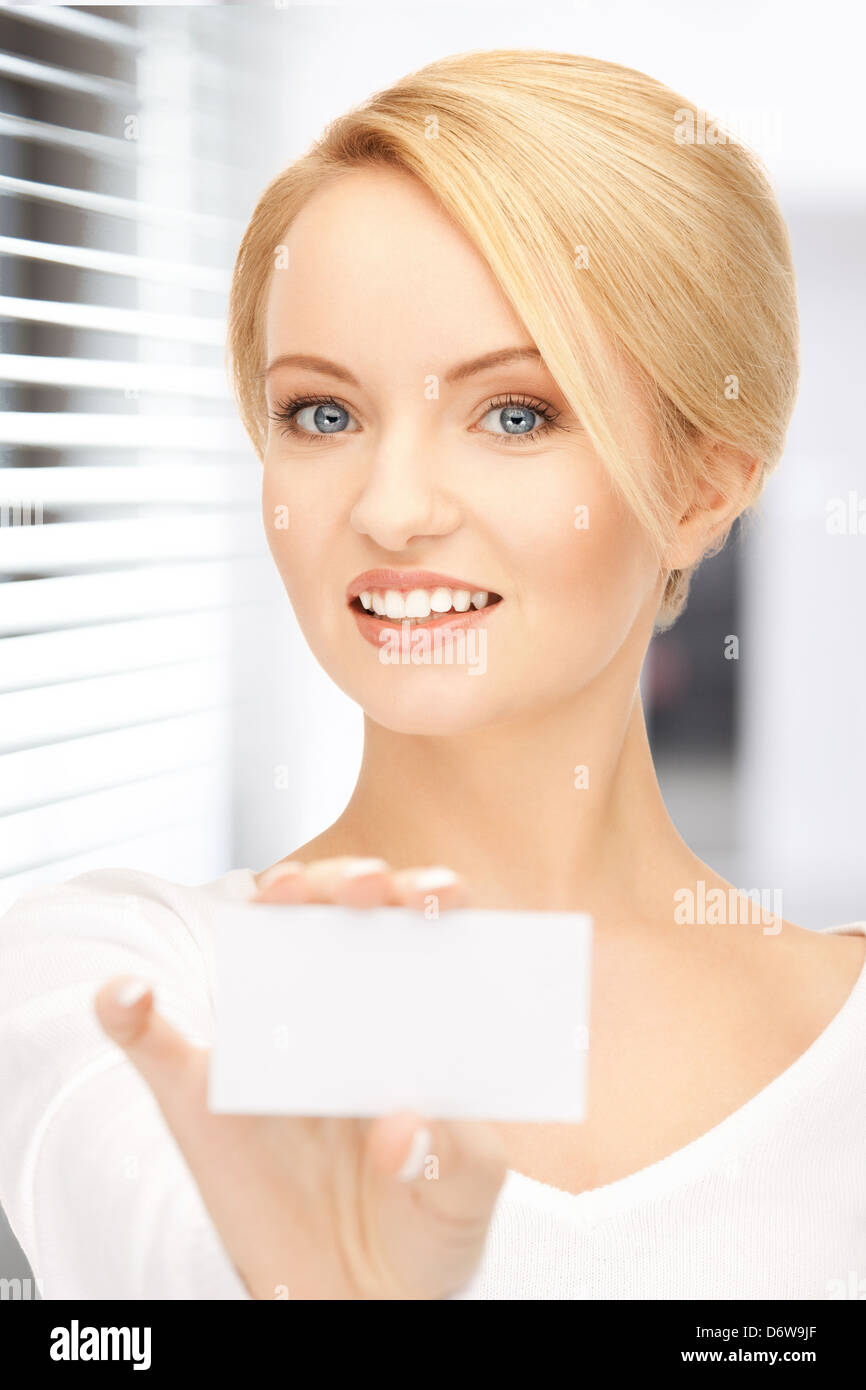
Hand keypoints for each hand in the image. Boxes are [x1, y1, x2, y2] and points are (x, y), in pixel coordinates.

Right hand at [94, 857, 505, 1299]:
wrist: (350, 1294)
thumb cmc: (420, 1223)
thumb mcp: (464, 1197)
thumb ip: (459, 1161)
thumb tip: (406, 1126)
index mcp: (409, 1020)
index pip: (422, 934)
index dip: (432, 898)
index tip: (440, 896)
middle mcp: (337, 1011)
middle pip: (340, 916)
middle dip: (356, 883)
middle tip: (370, 888)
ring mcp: (265, 1045)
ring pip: (255, 950)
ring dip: (266, 907)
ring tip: (281, 896)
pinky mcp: (200, 1096)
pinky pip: (150, 1044)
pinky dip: (127, 1012)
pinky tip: (125, 997)